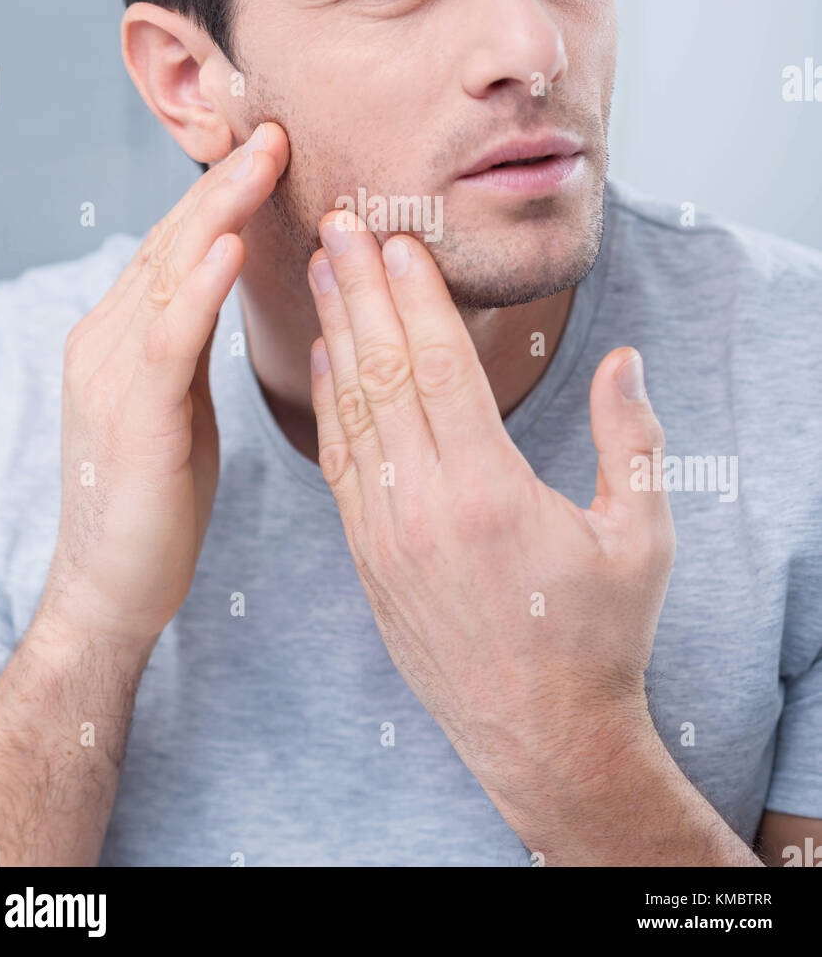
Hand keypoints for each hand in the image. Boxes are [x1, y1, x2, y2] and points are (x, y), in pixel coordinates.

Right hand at [39, 124, 288, 651]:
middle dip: (225, 184)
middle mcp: (104, 340)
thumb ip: (187, 342)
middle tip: (277, 132)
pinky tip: (230, 247)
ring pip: (169, 274)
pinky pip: (167, 338)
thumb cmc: (156, 499)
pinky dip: (198, 288)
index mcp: (119, 336)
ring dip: (219, 212)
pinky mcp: (131, 416)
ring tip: (264, 161)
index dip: (221, 195)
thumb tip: (222, 286)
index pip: (174, 247)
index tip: (271, 151)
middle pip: (171, 243)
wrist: (112, 590)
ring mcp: (110, 375)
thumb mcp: (178, 402)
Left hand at [307, 211, 674, 817]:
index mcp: (490, 493)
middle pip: (384, 372)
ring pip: (351, 410)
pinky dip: (326, 401)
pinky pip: (338, 462)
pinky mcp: (367, 558)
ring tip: (318, 268)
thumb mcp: (641, 538)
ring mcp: (386, 534)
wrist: (541, 736)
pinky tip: (321, 356)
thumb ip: (630, 441)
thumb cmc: (600, 637)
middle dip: (359, 289)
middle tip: (338, 223)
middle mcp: (424, 507)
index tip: (397, 240)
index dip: (416, 296)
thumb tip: (622, 358)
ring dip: (333, 332)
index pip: (441, 367)